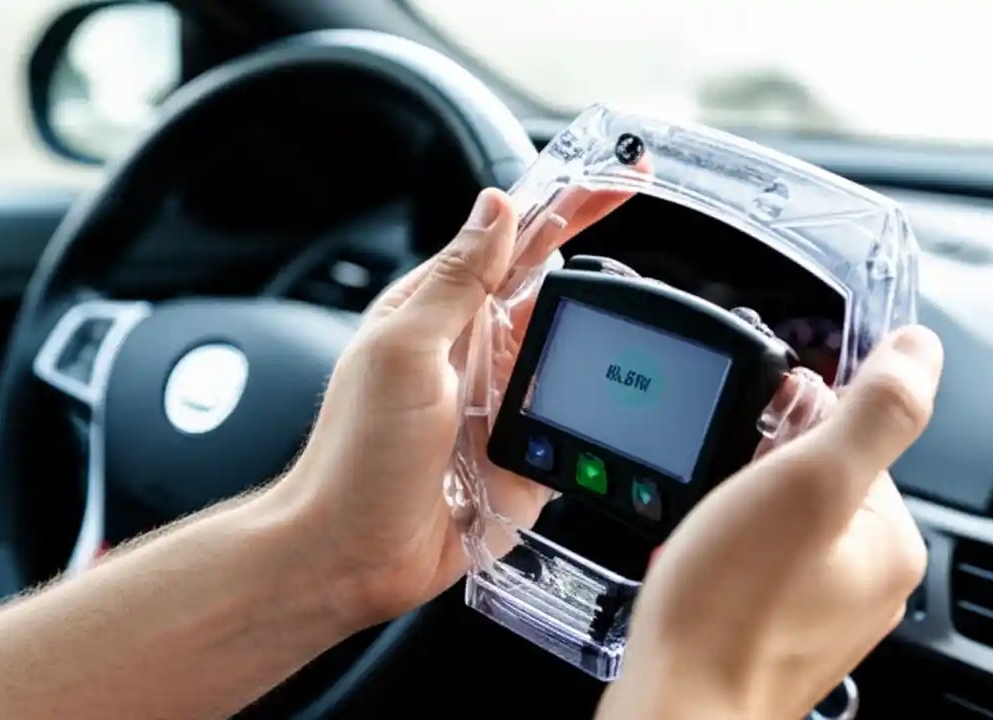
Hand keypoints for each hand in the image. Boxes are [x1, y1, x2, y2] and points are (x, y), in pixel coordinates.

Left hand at [265, 187, 628, 629]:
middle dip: (601, 285)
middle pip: (556, 296)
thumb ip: (456, 280)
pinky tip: (608, 422)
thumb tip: (498, 207)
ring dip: (599, 358)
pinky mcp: (523, 457)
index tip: (622, 174)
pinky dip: (592, 422)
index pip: (516, 240)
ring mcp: (503, 404)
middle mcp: (477, 350)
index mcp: (442, 311)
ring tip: (625, 360)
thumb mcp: (404, 351)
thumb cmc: (356, 455)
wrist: (352, 556)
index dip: (570, 205)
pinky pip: (574, 427)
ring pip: (575, 359)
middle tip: (640, 286)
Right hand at [597, 325, 942, 719]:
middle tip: (725, 498)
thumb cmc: (731, 607)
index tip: (757, 445)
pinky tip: (703, 563)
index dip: (798, 428)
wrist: (678, 706)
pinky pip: (756, 562)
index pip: (855, 439)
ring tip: (709, 533)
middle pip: (816, 478)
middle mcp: (868, 580)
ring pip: (780, 520)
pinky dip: (726, 551)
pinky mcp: (776, 628)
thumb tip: (920, 348)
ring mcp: (821, 609)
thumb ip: (873, 412)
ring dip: (738, 510)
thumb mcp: (809, 483)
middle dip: (761, 471)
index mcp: (891, 542)